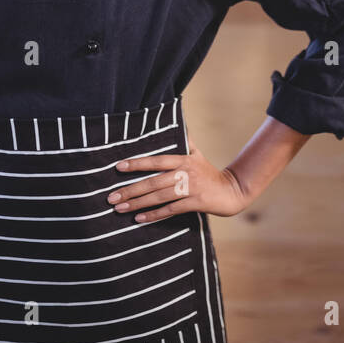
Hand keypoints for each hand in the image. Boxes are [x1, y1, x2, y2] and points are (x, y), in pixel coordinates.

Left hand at [108, 147, 248, 221]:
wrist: (232, 191)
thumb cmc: (210, 173)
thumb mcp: (197, 155)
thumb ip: (185, 142)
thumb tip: (176, 124)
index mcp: (183, 160)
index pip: (156, 161)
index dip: (137, 163)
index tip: (118, 167)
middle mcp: (185, 173)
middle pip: (153, 182)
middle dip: (130, 189)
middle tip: (111, 197)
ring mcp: (190, 189)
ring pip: (159, 197)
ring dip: (137, 203)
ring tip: (119, 208)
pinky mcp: (195, 203)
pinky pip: (170, 210)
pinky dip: (154, 215)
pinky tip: (139, 219)